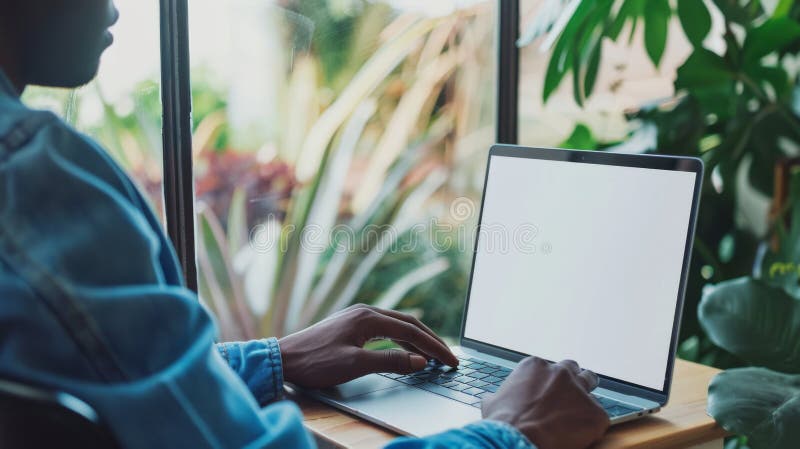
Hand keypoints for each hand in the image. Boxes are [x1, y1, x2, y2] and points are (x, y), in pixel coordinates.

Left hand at [278, 304, 457, 387]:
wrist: (284, 358)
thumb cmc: (316, 362)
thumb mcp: (355, 365)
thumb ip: (390, 362)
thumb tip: (420, 361)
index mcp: (368, 318)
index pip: (411, 331)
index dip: (434, 347)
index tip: (450, 361)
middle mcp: (365, 312)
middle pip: (408, 323)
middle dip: (431, 341)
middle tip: (450, 358)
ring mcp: (358, 317)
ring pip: (398, 325)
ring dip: (418, 340)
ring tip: (434, 356)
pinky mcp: (351, 325)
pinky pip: (386, 329)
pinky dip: (402, 340)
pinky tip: (407, 351)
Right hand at [482, 357, 608, 448]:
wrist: (519, 439)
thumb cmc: (504, 423)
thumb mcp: (493, 402)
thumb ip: (502, 394)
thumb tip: (496, 400)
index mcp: (535, 366)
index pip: (547, 368)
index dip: (546, 382)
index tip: (544, 395)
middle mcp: (560, 373)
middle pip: (573, 369)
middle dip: (572, 380)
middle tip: (567, 397)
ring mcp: (580, 391)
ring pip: (590, 385)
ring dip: (584, 397)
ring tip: (577, 415)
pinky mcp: (596, 413)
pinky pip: (598, 417)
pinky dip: (590, 426)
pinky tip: (579, 436)